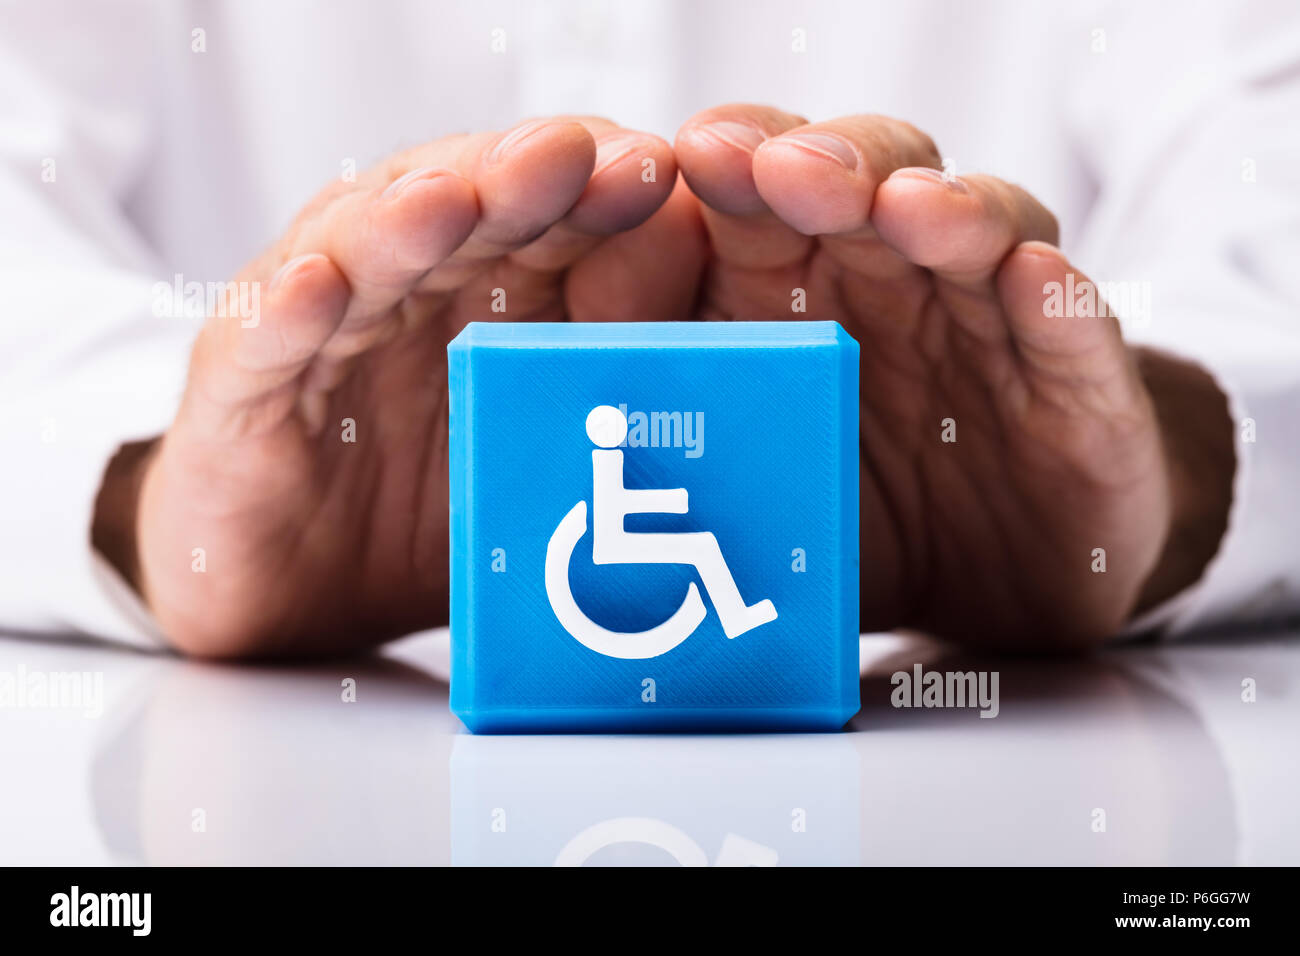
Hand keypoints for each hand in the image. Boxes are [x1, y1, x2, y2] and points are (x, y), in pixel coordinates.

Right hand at [94, 117, 703, 656]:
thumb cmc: (428, 512)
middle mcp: (416, 297)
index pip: (557, 219)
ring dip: (408, 219)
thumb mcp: (540, 462)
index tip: (660, 175)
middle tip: (575, 156)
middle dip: (521, 181)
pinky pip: (260, 344)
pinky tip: (313, 287)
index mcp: (499, 301)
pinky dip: (285, 314)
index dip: (603, 195)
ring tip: (453, 199)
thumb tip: (727, 349)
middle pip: (469, 214)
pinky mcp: (242, 393)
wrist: (288, 583)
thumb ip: (608, 401)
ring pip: (365, 254)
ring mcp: (326, 336)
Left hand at [673, 104, 1233, 648]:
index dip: (733, 169)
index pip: (759, 201)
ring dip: (942, 210)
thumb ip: (682, 429)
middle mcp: (892, 282)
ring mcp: (988, 320)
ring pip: (973, 228)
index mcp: (798, 294)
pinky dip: (1056, 302)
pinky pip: (1073, 326)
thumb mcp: (756, 477)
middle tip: (786, 171)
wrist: (1006, 571)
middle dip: (824, 168)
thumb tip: (554, 399)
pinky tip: (1032, 281)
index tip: (694, 156)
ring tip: (909, 210)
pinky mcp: (1077, 378)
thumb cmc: (861, 515)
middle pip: (863, 185)